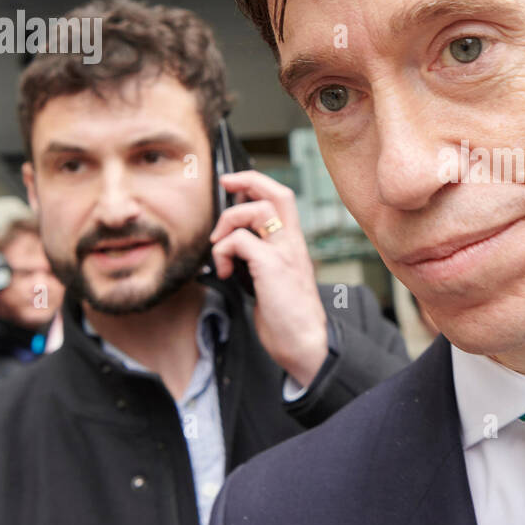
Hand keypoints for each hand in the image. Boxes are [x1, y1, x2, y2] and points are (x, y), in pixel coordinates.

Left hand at [209, 170, 329, 387]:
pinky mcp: (272, 267)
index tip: (234, 183)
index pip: (282, 199)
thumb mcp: (273, 280)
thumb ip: (260, 260)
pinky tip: (225, 272)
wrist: (305, 343)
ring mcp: (284, 253)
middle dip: (247, 180)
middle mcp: (292, 243)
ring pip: (256, 211)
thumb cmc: (287, 317)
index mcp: (292, 244)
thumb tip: (232, 249)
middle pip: (276, 193)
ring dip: (228, 222)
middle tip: (224, 184)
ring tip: (219, 246)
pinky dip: (223, 251)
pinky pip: (240, 241)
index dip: (258, 183)